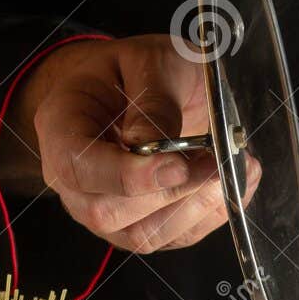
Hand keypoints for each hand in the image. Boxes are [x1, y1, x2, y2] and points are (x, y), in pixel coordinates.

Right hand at [1, 33, 258, 252]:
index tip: (177, 166)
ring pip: (143, 236)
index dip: (128, 176)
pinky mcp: (140, 227)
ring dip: (195, 209)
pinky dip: (210, 215)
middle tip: (218, 161)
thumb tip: (155, 148)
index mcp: (62, 129)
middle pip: (109, 213)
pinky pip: (173, 238)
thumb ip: (153, 101)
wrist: (134, 87)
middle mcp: (75, 182)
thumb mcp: (148, 62)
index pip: (80, 168)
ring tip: (232, 170)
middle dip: (172, 193)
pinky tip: (235, 183)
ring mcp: (105, 211)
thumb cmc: (133, 71)